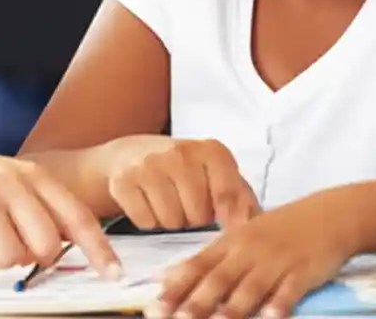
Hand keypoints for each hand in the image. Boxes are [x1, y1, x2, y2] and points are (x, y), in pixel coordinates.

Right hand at [0, 144, 120, 276]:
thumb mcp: (0, 184)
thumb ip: (32, 209)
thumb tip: (62, 248)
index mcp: (29, 174)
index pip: (75, 215)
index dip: (97, 248)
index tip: (113, 274)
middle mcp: (9, 179)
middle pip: (43, 246)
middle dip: (22, 258)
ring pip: (5, 258)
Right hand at [93, 137, 259, 229]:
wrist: (130, 154)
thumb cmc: (184, 170)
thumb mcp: (217, 174)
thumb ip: (241, 198)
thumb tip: (251, 225)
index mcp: (211, 150)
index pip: (228, 195)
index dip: (228, 217)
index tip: (224, 222)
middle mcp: (180, 152)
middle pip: (198, 215)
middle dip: (194, 218)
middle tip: (186, 203)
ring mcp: (150, 165)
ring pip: (171, 221)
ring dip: (171, 221)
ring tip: (168, 202)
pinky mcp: (124, 180)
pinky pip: (146, 222)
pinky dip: (147, 221)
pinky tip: (147, 202)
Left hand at [157, 188, 363, 318]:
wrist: (328, 216)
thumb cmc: (279, 230)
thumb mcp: (242, 238)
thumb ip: (210, 259)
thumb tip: (170, 276)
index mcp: (230, 243)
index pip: (197, 265)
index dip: (177, 287)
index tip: (157, 306)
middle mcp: (248, 252)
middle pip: (218, 280)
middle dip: (197, 302)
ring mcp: (275, 261)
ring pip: (250, 288)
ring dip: (233, 308)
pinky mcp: (302, 271)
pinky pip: (288, 290)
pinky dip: (278, 304)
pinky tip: (270, 317)